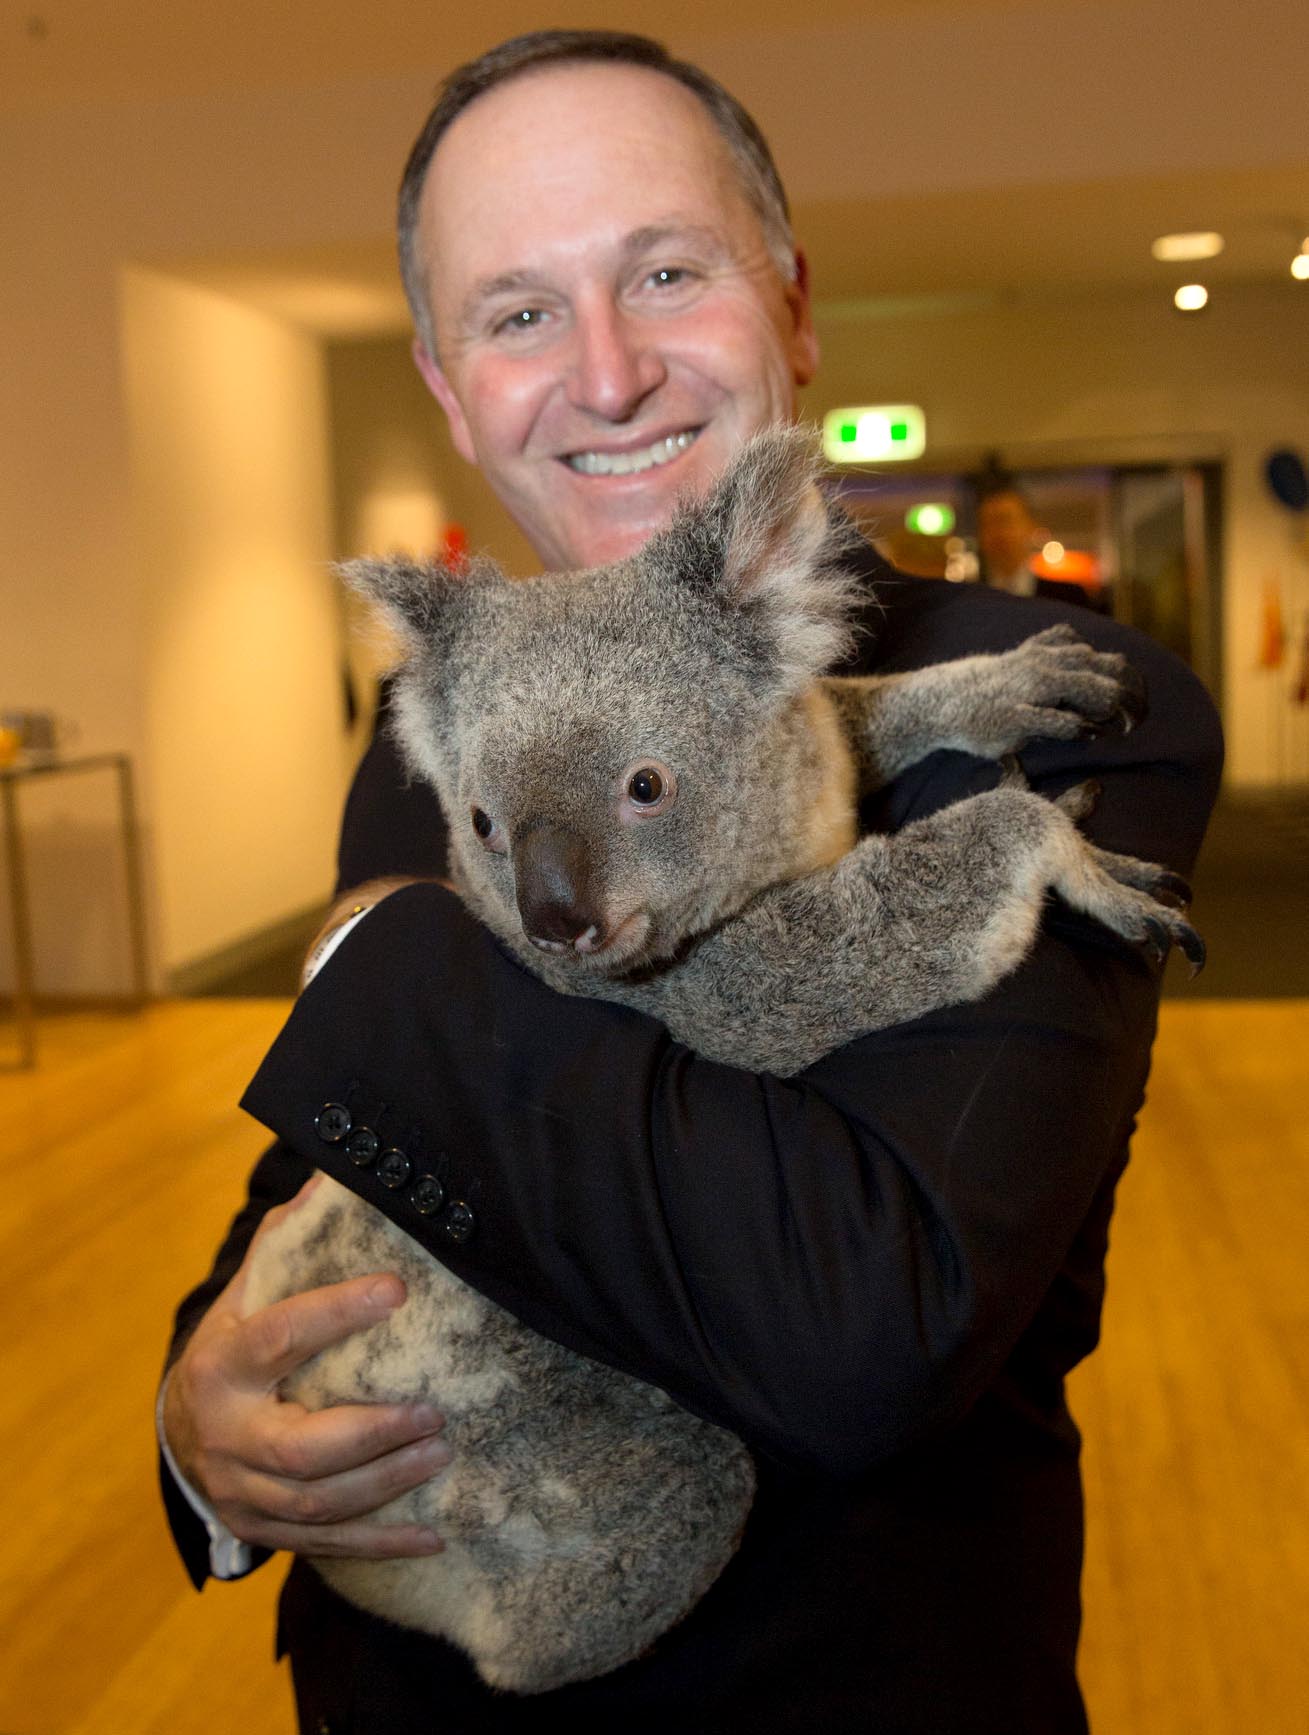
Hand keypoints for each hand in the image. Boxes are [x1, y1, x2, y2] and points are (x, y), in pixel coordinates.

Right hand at [163, 1179, 450, 1558]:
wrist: (183, 1431)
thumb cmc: (235, 1347)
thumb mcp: (246, 1295)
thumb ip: (287, 1246)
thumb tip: (331, 1182)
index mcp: (221, 1365)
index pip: (279, 1338)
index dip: (336, 1314)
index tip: (397, 1289)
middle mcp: (226, 1435)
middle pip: (301, 1448)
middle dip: (372, 1432)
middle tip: (434, 1411)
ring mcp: (240, 1492)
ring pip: (317, 1501)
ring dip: (385, 1482)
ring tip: (442, 1452)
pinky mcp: (261, 1531)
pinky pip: (327, 1544)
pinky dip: (382, 1542)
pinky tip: (433, 1533)